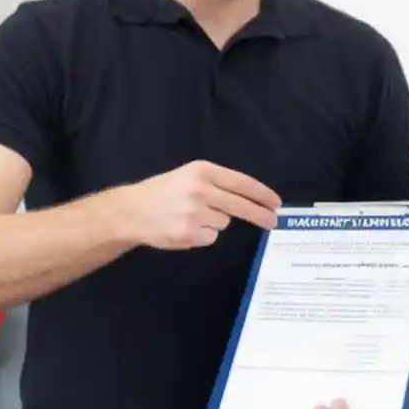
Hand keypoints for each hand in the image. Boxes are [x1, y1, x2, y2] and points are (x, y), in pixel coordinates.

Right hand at [114, 160, 281, 249]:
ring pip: (224, 223)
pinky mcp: (189, 234)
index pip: (242, 183)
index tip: (276, 202)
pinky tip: (185, 228)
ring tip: (191, 216)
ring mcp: (195, 214)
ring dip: (215, 222)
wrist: (131, 211)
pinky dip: (203, 235)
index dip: (262, 194)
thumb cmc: (163, 192)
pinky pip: (210, 237)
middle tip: (273, 221)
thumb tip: (248, 200)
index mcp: (202, 171)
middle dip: (260, 215)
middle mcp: (201, 190)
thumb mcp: (188, 176)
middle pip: (241, 206)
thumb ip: (215, 184)